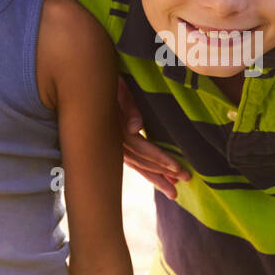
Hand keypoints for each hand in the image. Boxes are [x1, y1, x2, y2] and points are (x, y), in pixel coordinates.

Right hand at [117, 78, 188, 199]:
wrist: (88, 82)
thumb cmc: (108, 82)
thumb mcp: (119, 88)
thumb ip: (128, 107)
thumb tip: (135, 128)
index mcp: (117, 129)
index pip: (142, 148)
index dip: (160, 158)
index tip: (178, 168)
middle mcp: (114, 141)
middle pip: (142, 161)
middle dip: (164, 172)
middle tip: (187, 179)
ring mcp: (113, 145)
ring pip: (137, 166)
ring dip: (156, 178)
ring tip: (173, 192)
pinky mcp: (114, 145)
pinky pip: (132, 162)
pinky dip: (146, 171)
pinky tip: (157, 179)